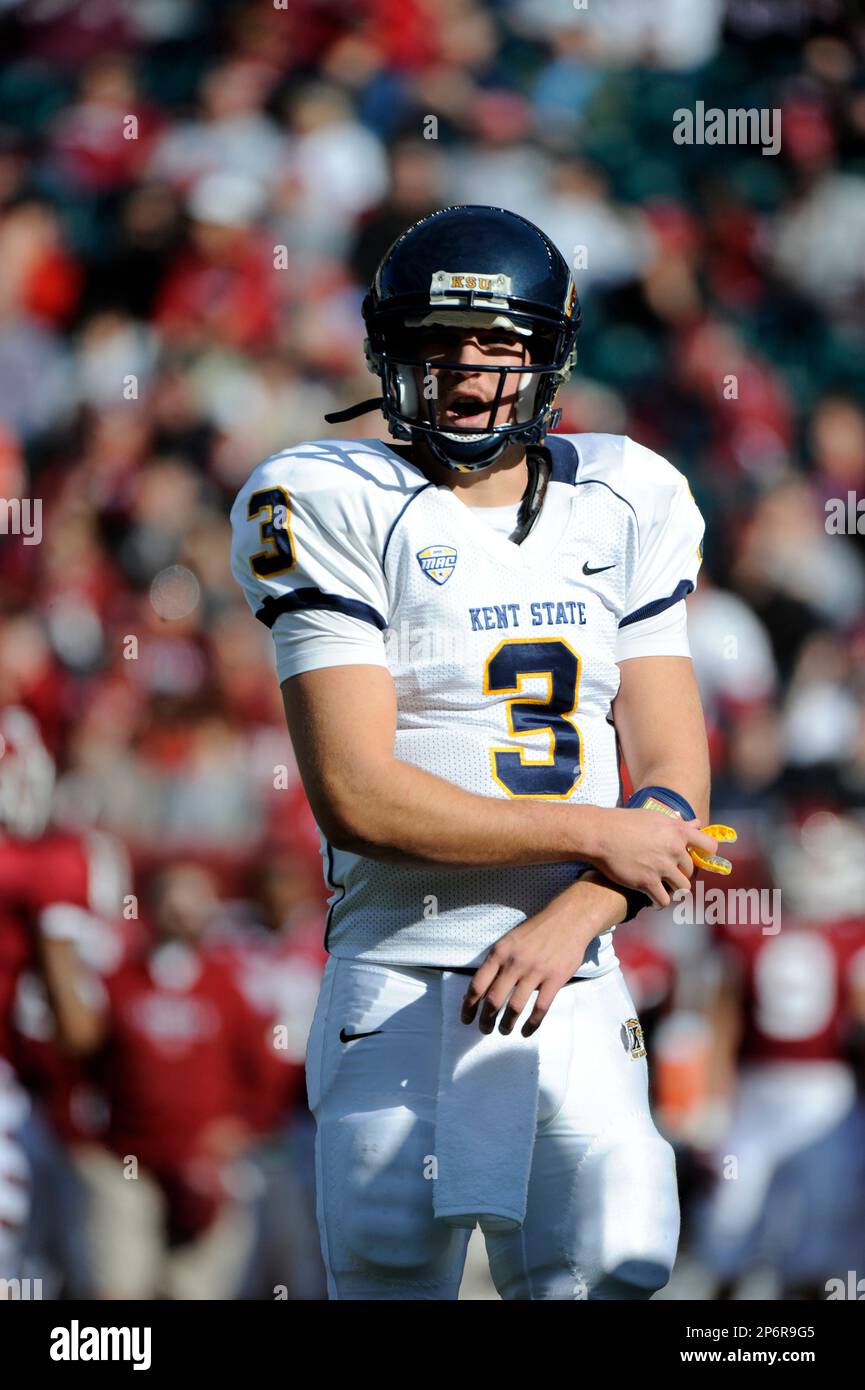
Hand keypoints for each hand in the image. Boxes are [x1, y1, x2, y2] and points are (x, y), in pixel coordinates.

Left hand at [461, 877, 620, 1038]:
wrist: (569, 919)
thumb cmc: (536, 931)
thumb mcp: (509, 941)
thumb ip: (496, 962)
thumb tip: (481, 990)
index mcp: (499, 952)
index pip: (477, 984)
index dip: (469, 1006)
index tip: (466, 1019)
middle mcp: (514, 962)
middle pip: (493, 999)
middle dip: (486, 1020)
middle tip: (484, 1029)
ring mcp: (535, 971)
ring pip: (515, 1007)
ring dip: (506, 1024)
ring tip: (503, 1031)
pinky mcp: (555, 979)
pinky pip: (540, 1008)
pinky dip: (531, 1024)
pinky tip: (525, 1031)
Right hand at [588, 809, 716, 907]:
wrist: (600, 833)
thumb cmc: (624, 822)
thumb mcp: (654, 817)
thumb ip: (678, 824)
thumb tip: (697, 824)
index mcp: (678, 831)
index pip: (710, 845)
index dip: (708, 854)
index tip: (698, 858)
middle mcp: (674, 849)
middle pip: (690, 871)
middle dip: (680, 874)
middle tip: (667, 874)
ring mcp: (661, 867)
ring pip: (682, 888)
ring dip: (673, 890)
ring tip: (662, 889)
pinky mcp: (647, 882)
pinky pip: (663, 901)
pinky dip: (659, 903)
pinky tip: (652, 901)